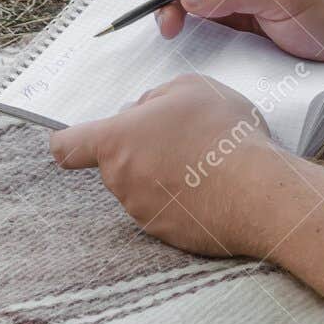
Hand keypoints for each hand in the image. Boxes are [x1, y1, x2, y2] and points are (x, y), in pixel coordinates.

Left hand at [49, 75, 290, 258]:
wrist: (256, 191)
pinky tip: (211, 188)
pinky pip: (165, 211)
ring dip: (162, 175)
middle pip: (116, 164)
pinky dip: (181, 200)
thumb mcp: (191, 88)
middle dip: (139, 151)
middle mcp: (120, 180)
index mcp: (116, 141)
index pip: (67, 147)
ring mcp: (142, 212)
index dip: (69, 143)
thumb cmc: (222, 134)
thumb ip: (156, 97)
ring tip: (203, 162)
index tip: (76, 143)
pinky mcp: (166, 235)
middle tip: (179, 138)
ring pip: (142, 187)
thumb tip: (144, 110)